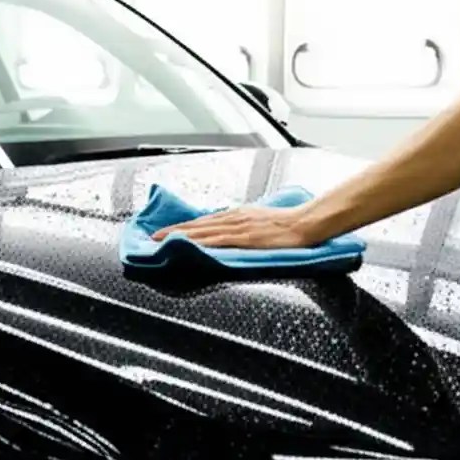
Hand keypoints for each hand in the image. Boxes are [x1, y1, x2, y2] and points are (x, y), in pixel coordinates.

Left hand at [150, 205, 320, 248]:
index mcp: (237, 215)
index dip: (182, 226)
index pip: (203, 221)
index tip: (165, 231)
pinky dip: (201, 241)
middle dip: (174, 230)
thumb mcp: (259, 221)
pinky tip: (189, 244)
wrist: (305, 223)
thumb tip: (226, 234)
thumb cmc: (287, 224)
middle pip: (198, 224)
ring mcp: (239, 226)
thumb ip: (242, 227)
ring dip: (181, 235)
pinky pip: (219, 239)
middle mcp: (234, 217)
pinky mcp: (247, 237)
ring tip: (162, 241)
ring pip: (203, 230)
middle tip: (153, 237)